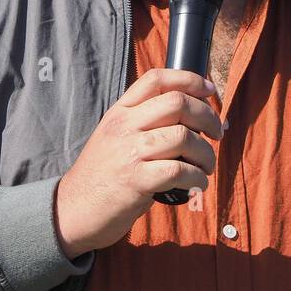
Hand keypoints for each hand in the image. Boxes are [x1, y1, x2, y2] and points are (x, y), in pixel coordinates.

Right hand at [54, 68, 222, 257]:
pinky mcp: (136, 181)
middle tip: (217, 134)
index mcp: (119, 112)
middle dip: (207, 117)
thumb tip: (194, 119)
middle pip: (177, 103)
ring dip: (206, 153)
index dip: (189, 79)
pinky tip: (197, 184)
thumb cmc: (103, 176)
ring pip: (184, 137)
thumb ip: (144, 123)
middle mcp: (124, 126)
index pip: (156, 79)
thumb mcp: (114, 137)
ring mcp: (129, 152)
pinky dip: (197, 178)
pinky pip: (180, 170)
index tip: (209, 91)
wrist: (73, 211)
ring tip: (206, 166)